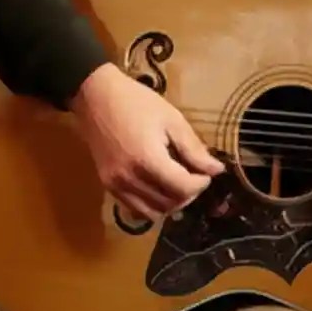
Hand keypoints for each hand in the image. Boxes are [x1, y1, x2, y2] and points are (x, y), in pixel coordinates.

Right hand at [68, 63, 224, 221]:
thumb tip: (216, 170)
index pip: (183, 188)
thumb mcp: (172, 120)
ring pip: (152, 212)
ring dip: (171, 203)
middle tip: (196, 176)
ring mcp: (115, 185)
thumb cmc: (137, 103)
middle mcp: (129, 179)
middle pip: (169, 204)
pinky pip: (134, 209)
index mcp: (148, 160)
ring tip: (179, 183)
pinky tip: (159, 187)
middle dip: (189, 194)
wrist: (95, 98)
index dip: (201, 184)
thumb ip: (194, 149)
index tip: (208, 172)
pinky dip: (152, 204)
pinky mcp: (107, 186)